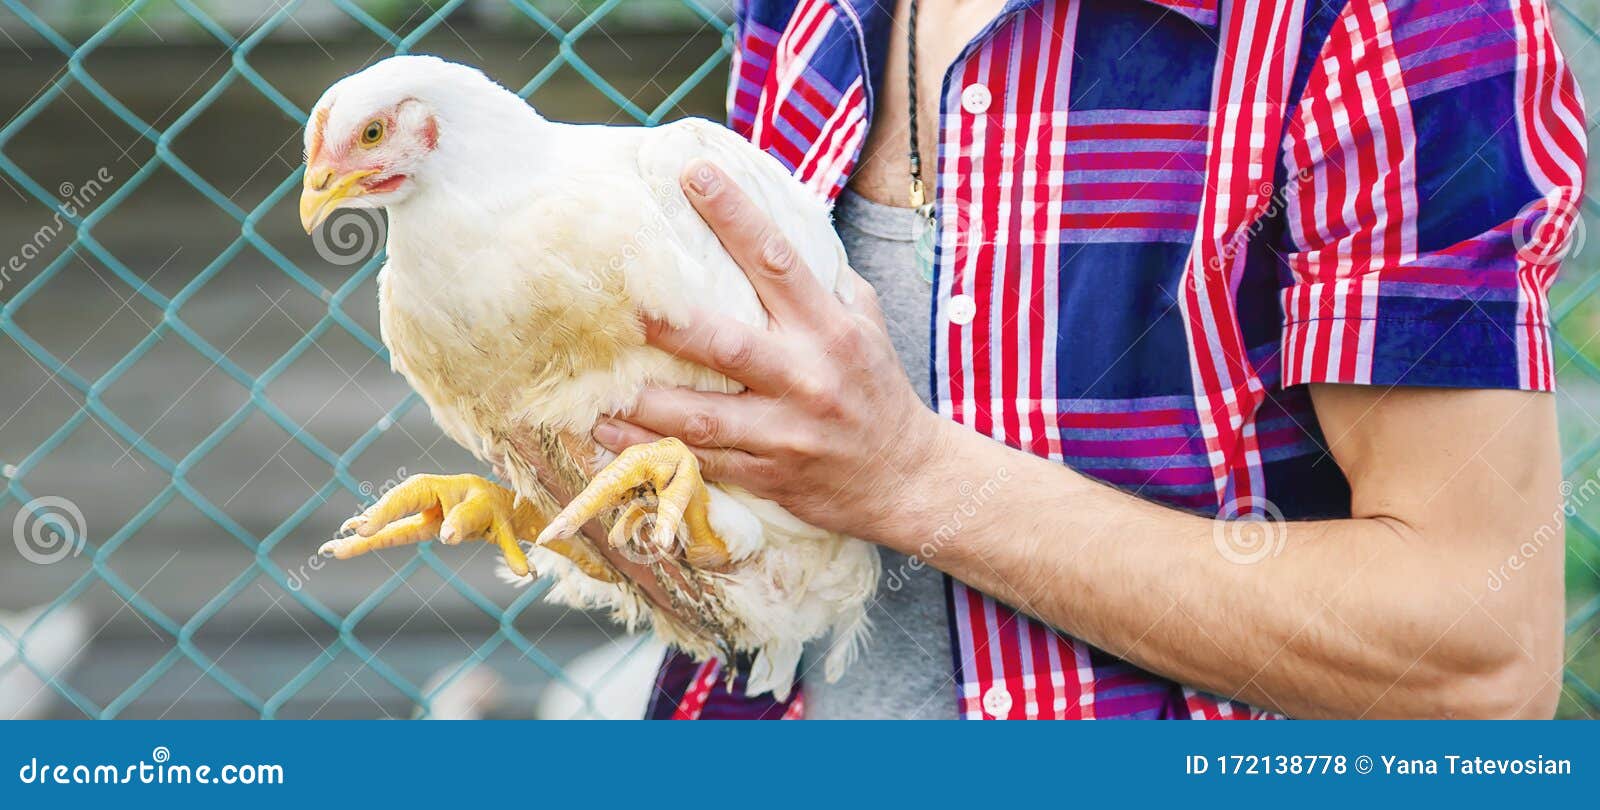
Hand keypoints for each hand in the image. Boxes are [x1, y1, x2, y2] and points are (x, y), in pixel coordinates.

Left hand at [590, 159, 949, 541]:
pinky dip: (650, 448)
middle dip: (669, 324)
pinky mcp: (768, 472)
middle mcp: (806, 377)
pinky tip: (607, 434)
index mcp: (829, 329)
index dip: (735, 215)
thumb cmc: (877, 389)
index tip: (694, 175)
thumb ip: (823, 282)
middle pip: (726, 345)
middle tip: (619, 303)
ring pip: (702, 415)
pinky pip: (700, 460)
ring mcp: (785, 431)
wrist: (906, 478)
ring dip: (644, 402)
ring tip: (594, 388)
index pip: (778, 261)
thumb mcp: (866, 324)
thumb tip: (779, 225)